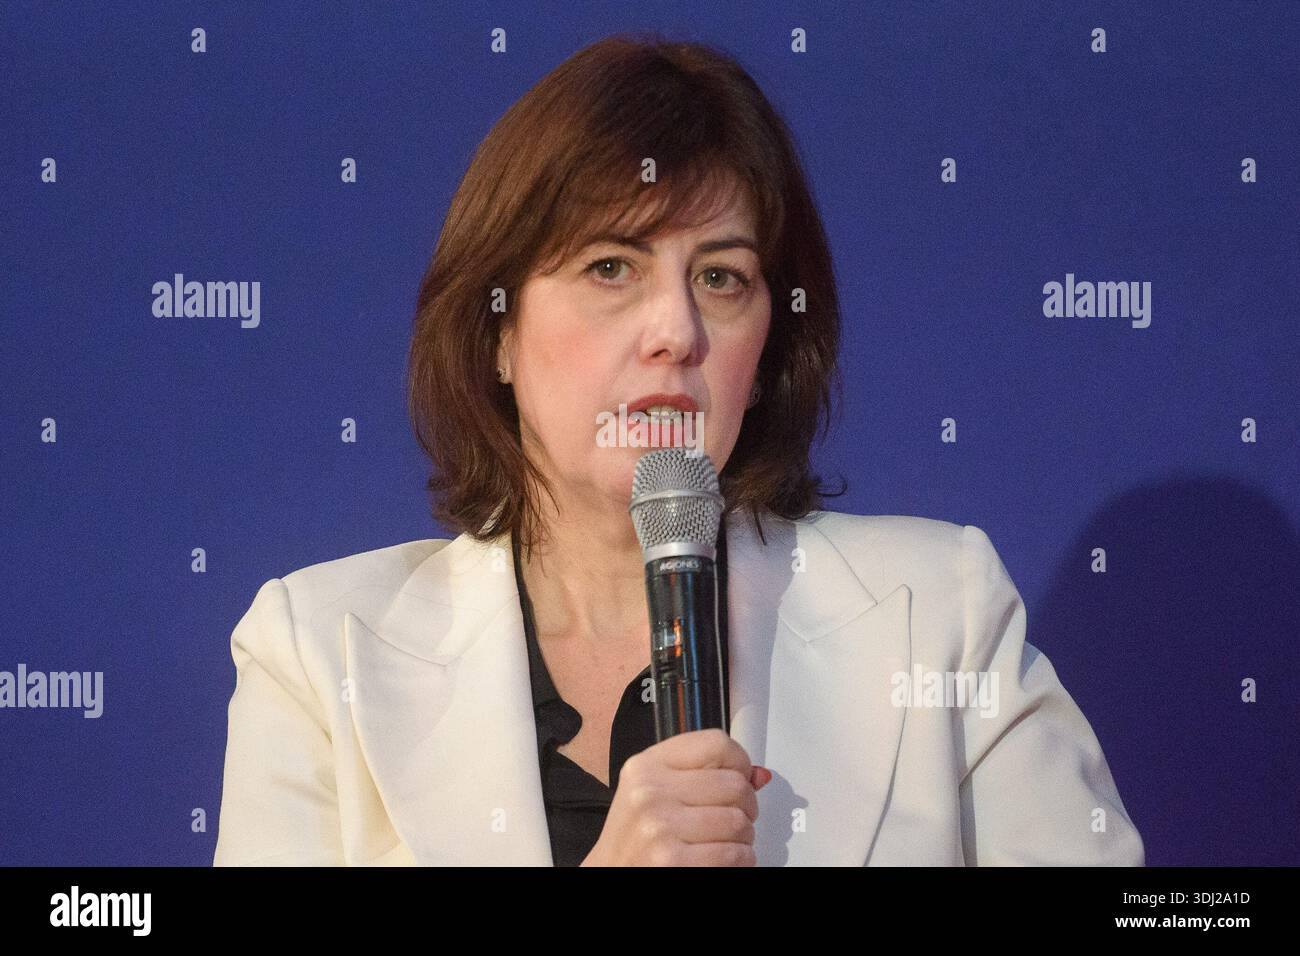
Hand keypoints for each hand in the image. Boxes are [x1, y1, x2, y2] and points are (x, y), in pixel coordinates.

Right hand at [580, 728, 773, 865]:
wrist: (610, 873)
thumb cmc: (636, 835)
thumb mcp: (656, 791)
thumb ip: (704, 776)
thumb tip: (759, 775)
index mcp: (647, 765)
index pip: (716, 743)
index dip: (739, 761)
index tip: (740, 776)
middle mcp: (650, 792)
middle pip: (735, 784)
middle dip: (747, 805)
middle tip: (737, 816)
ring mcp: (660, 827)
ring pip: (739, 822)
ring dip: (744, 836)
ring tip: (727, 840)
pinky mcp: (672, 861)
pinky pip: (735, 854)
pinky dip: (741, 858)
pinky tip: (726, 858)